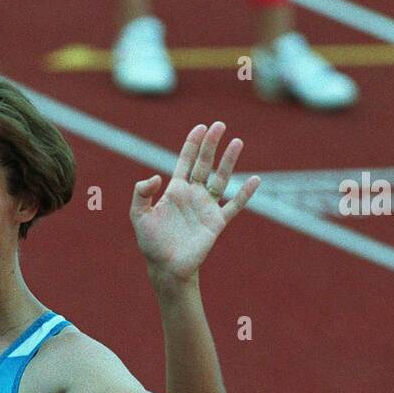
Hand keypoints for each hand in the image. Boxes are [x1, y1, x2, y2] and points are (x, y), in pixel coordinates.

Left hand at [130, 122, 260, 282]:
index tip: (200, 127)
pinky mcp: (216, 223)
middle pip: (204, 164)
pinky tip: (255, 180)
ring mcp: (206, 207)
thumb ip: (141, 194)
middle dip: (211, 145)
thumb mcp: (138, 216)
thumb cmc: (151, 242)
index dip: (192, 145)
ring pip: (221, 179)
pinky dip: (244, 194)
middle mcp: (193, 195)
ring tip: (237, 141)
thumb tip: (157, 176)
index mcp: (175, 191)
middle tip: (219, 125)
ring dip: (229, 161)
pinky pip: (233, 206)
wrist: (166, 267)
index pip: (185, 162)